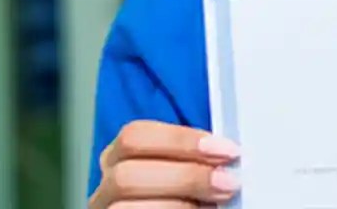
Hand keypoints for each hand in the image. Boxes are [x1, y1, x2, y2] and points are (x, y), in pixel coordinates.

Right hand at [89, 120, 240, 207]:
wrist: (180, 208)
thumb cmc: (187, 190)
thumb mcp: (189, 166)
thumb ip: (199, 158)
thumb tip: (229, 154)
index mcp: (121, 156)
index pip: (135, 135)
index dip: (181, 140)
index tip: (227, 150)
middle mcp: (106, 184)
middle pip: (128, 174)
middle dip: (185, 177)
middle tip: (228, 182)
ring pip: (125, 207)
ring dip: (178, 204)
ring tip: (216, 205)